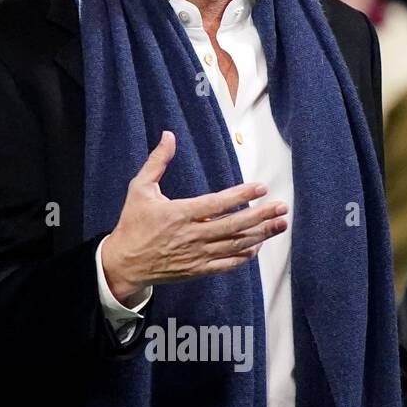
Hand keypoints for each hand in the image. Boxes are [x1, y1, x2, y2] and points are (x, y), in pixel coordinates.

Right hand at [101, 130, 287, 305]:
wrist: (124, 262)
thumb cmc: (132, 223)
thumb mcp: (139, 188)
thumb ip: (156, 162)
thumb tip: (168, 136)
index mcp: (179, 213)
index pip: (217, 204)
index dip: (241, 196)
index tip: (260, 188)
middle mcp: (192, 235)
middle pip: (234, 226)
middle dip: (262, 216)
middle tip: (281, 207)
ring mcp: (197, 255)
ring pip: (235, 245)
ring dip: (261, 235)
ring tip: (280, 225)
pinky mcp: (198, 270)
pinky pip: (227, 264)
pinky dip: (245, 256)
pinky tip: (257, 246)